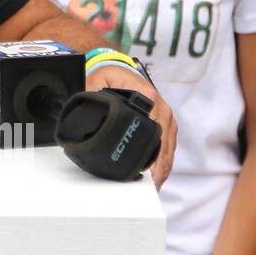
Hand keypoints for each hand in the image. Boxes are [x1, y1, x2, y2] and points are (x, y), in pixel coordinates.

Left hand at [85, 66, 176, 188]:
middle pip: (165, 142)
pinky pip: (169, 143)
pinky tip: (159, 174)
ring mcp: (165, 115)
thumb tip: (86, 112)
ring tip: (156, 185)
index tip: (148, 169)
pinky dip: (164, 159)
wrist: (120, 68)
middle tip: (153, 186)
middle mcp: (161, 106)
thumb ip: (92, 95)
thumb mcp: (97, 80)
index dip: (153, 151)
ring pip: (169, 146)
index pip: (155, 128)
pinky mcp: (165, 122)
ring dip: (164, 166)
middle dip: (160, 166)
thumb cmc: (110, 75)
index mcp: (147, 96)